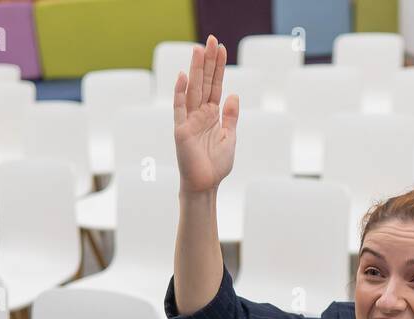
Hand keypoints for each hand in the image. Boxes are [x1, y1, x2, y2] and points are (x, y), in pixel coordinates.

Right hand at [173, 34, 239, 193]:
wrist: (205, 185)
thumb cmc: (216, 165)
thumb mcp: (230, 137)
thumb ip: (231, 116)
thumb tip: (234, 95)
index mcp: (211, 114)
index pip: (215, 85)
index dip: (218, 67)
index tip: (221, 48)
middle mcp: (199, 113)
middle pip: (204, 82)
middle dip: (207, 61)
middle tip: (210, 39)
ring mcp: (189, 120)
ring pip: (193, 90)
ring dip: (195, 69)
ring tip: (198, 49)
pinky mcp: (181, 130)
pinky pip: (179, 109)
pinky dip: (180, 93)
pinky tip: (183, 77)